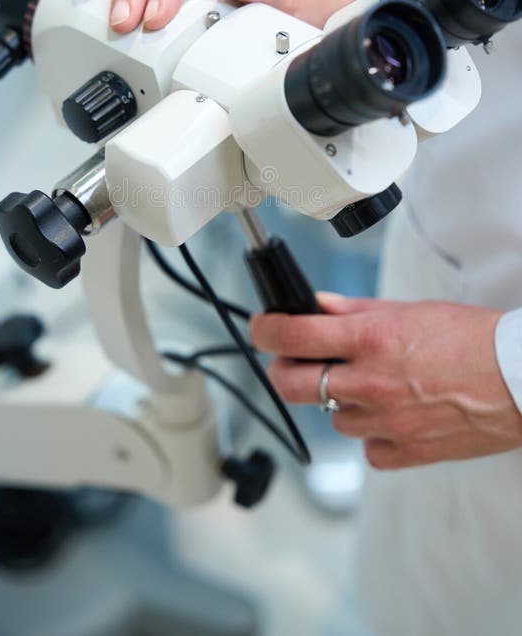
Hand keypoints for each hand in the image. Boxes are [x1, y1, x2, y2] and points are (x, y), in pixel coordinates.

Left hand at [251, 294, 521, 469]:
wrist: (518, 378)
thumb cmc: (471, 339)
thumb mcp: (407, 311)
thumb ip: (353, 311)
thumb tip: (315, 306)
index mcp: (370, 340)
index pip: (292, 335)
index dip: (265, 330)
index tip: (262, 327)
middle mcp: (371, 383)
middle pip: (292, 386)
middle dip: (283, 371)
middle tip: (294, 361)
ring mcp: (385, 422)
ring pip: (331, 418)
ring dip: (338, 401)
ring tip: (370, 384)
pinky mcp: (404, 452)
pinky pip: (366, 447)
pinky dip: (371, 432)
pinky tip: (391, 413)